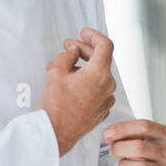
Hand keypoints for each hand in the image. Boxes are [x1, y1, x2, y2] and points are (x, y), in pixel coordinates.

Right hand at [40, 28, 115, 156]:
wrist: (58, 132)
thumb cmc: (57, 105)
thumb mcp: (57, 72)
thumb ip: (68, 55)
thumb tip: (73, 51)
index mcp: (100, 73)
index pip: (105, 45)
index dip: (94, 35)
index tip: (84, 32)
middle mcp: (108, 86)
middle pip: (100, 60)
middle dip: (83, 51)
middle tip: (67, 48)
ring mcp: (107, 99)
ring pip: (97, 75)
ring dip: (82, 68)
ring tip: (62, 67)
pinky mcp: (102, 109)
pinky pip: (97, 89)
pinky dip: (86, 82)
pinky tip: (70, 83)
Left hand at [104, 118, 165, 165]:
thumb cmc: (156, 158)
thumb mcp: (151, 141)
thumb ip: (133, 134)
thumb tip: (110, 134)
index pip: (144, 126)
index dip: (123, 129)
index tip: (108, 133)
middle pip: (139, 147)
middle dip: (119, 148)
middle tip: (113, 150)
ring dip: (124, 165)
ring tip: (123, 165)